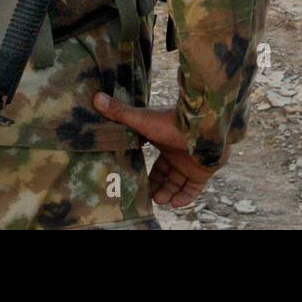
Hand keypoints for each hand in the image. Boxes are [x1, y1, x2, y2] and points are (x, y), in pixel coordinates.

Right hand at [92, 92, 219, 207]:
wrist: (204, 127)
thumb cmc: (172, 122)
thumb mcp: (143, 120)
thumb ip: (121, 113)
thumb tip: (96, 97)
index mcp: (165, 142)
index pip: (156, 164)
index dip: (148, 175)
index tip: (138, 184)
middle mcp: (179, 153)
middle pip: (167, 176)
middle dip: (157, 188)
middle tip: (149, 197)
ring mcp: (192, 163)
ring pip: (179, 184)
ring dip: (169, 194)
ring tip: (160, 201)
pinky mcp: (204, 171)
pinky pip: (195, 189)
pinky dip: (186, 198)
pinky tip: (175, 203)